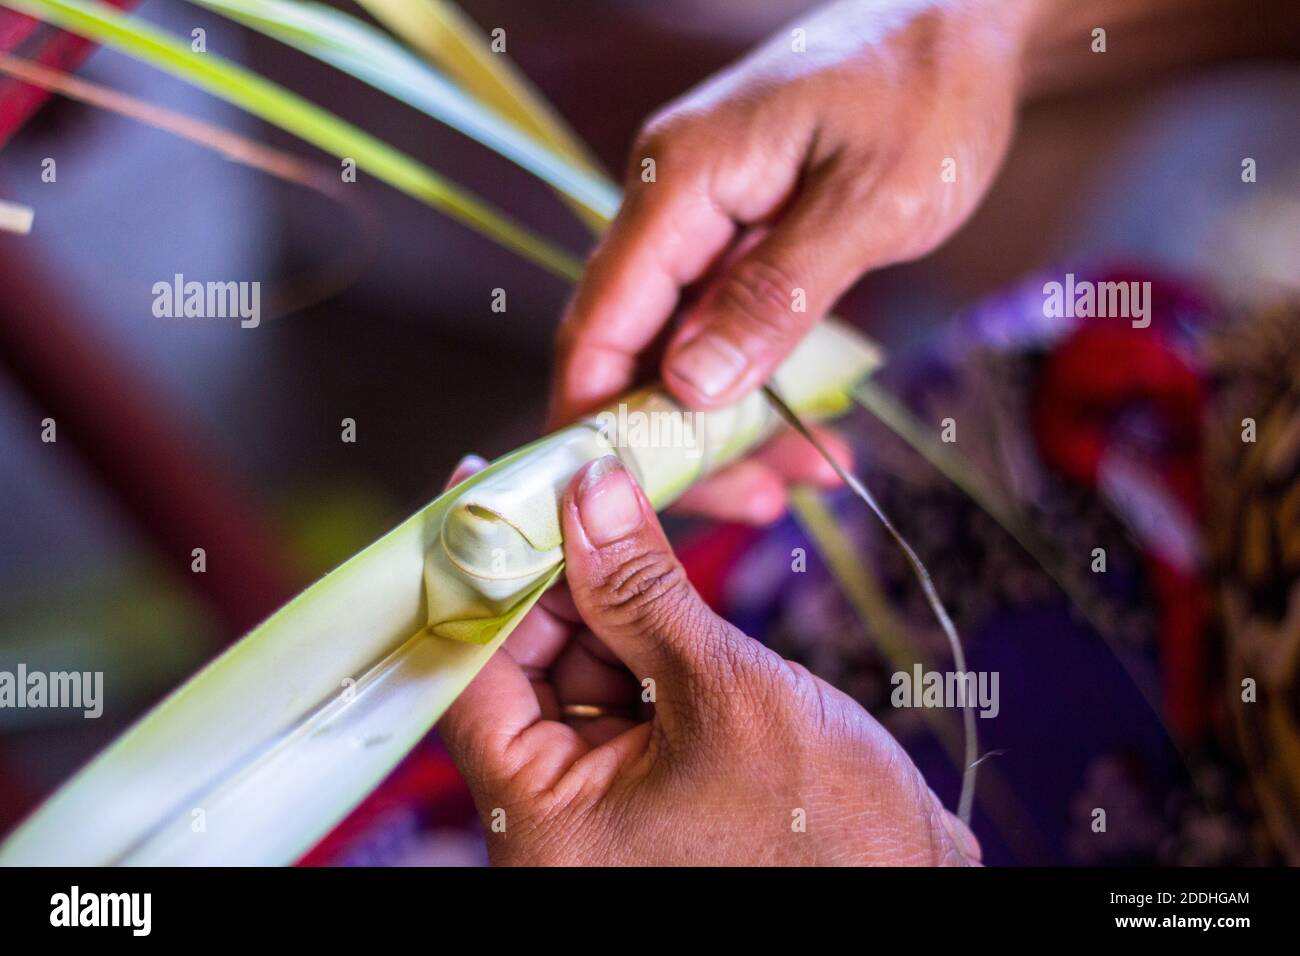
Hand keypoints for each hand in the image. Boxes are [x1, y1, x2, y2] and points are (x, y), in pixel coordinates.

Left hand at [439, 454, 979, 864]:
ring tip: (636, 524)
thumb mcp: (725, 691)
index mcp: (545, 825)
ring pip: (578, 674)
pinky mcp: (653, 788)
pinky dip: (642, 638)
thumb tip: (587, 493)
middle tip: (585, 490)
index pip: (475, 679)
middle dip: (561, 578)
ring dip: (608, 601)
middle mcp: (560, 822)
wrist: (917, 892)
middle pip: (525, 670)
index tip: (497, 493)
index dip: (487, 577)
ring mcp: (608, 808)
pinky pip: (623, 696)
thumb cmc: (829, 836)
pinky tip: (663, 584)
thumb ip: (640, 589)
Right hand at [550, 0, 1031, 521]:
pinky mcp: (738, 240)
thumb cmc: (928, 92)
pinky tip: (803, 431)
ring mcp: (703, 224)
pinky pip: (725, 329)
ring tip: (800, 478)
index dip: (593, 414)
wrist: (965, 26)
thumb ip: (774, 295)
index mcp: (681, 180)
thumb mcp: (868, 202)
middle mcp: (673, 203)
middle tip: (755, 503)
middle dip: (679, 439)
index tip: (610, 499)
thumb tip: (688, 388)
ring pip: (683, 349)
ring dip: (728, 424)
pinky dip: (757, 386)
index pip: (602, 317)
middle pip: (634, 347)